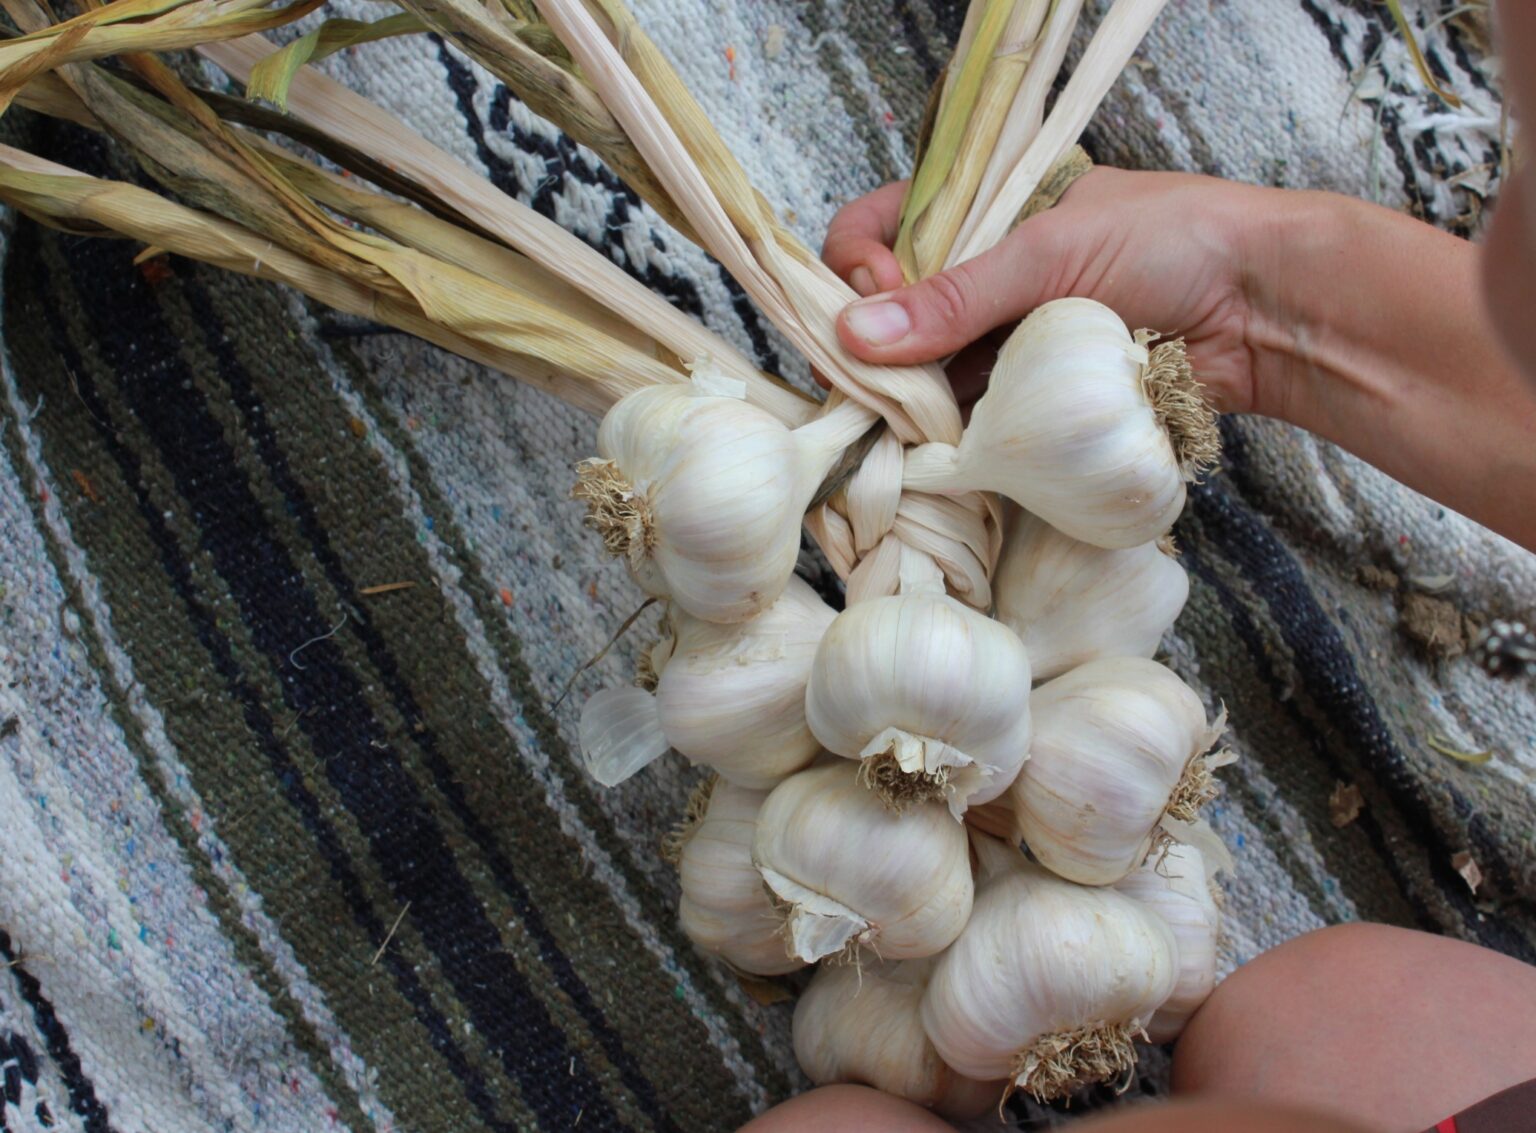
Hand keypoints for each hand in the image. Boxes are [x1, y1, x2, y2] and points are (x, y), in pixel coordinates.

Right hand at [821, 168, 1266, 414]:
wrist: (1267, 309)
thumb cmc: (1172, 243)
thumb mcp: (1050, 253)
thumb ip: (954, 296)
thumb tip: (856, 333)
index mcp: (986, 214)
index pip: (882, 229)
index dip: (858, 265)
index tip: (871, 298)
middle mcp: (987, 276)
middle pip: (892, 312)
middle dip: (876, 346)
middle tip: (876, 383)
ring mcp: (1009, 339)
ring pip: (926, 371)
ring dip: (911, 397)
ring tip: (910, 422)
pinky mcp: (1035, 395)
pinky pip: (973, 414)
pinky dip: (953, 431)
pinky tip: (942, 444)